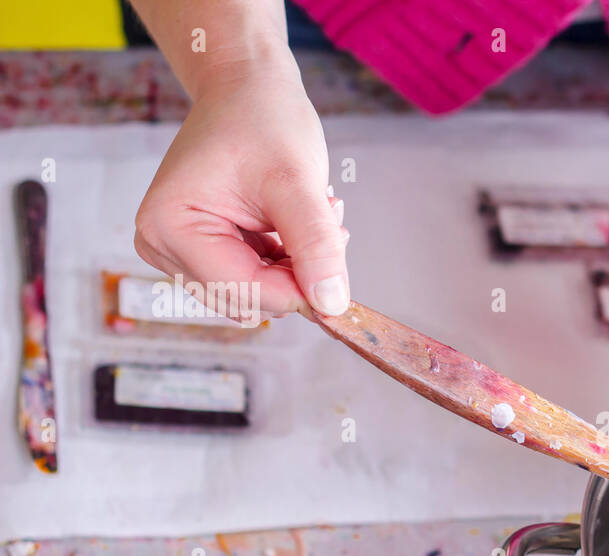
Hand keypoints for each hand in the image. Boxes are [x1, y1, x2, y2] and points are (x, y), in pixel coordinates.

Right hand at [134, 70, 348, 320]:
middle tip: (325, 218)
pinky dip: (288, 260)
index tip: (339, 257)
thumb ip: (316, 246)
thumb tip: (332, 306)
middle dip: (297, 270)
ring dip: (296, 265)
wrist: (247, 89)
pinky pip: (257, 280)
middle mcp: (162, 246)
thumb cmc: (264, 121)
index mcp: (169, 228)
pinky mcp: (202, 252)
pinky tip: (297, 220)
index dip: (301, 289)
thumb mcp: (298, 183)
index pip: (245, 292)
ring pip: (258, 294)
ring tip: (312, 211)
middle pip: (249, 299)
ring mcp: (179, 252)